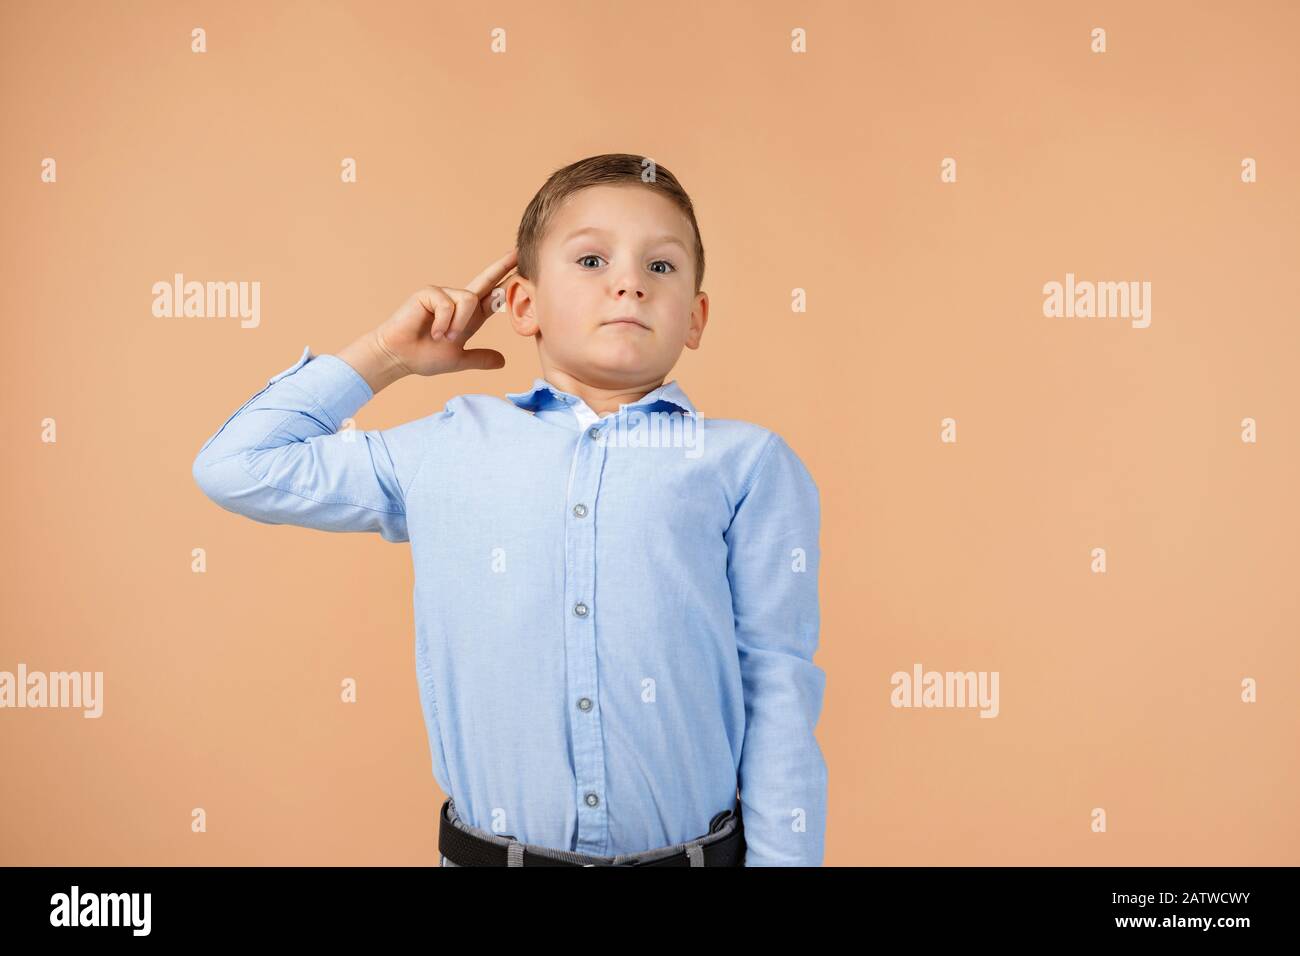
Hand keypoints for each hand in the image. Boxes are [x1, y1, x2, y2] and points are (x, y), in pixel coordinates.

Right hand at [372, 248, 517, 377]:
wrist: (399, 357)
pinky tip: (433, 332)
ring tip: (443, 337)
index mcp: (468, 316)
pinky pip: (449, 305)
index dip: (506, 285)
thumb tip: (503, 362)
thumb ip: (480, 359)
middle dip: (502, 267)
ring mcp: (443, 294)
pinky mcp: (429, 292)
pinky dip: (444, 323)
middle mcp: (457, 301)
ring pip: (469, 301)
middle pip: (485, 281)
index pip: (492, 297)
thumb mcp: (458, 359)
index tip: (522, 272)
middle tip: (518, 253)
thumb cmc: (423, 357)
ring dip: (458, 324)